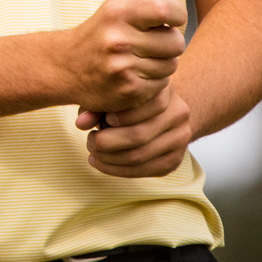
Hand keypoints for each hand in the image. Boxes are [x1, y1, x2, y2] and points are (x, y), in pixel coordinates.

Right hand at [57, 0, 185, 113]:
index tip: (175, 18)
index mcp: (118, 13)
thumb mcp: (114, 6)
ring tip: (143, 59)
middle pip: (176, 42)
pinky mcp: (128, 91)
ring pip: (171, 65)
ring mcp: (123, 68)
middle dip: (170, 42)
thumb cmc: (97, 33)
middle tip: (156, 42)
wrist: (65, 67)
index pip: (167, 10)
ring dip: (162, 63)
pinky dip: (154, 81)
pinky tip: (137, 75)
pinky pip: (162, 85)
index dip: (179, 14)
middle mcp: (119, 40)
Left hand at [76, 83, 192, 178]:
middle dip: (106, 143)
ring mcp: (180, 138)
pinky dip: (117, 170)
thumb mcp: (113, 97)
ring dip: (109, 160)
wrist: (161, 113)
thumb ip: (96, 106)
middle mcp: (178, 113)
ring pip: (139, 156)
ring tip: (92, 153)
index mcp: (163, 90)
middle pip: (138, 135)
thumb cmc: (129, 102)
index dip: (115, 117)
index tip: (102, 120)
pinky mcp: (175, 160)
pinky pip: (144, 171)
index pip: (138, 105)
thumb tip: (81, 123)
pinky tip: (101, 163)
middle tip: (89, 141)